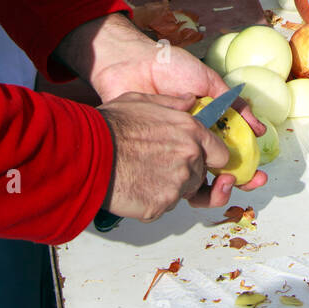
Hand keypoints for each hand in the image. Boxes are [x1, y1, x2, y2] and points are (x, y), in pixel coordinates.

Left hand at [56, 14, 267, 205]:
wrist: (133, 65)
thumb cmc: (171, 68)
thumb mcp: (208, 81)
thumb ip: (231, 103)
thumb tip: (257, 127)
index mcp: (205, 124)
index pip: (229, 151)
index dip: (244, 166)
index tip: (258, 175)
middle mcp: (189, 140)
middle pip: (214, 171)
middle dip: (235, 181)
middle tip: (250, 182)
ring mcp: (170, 149)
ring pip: (194, 181)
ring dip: (215, 189)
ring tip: (225, 182)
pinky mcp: (150, 155)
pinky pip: (169, 177)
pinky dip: (185, 185)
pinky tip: (195, 182)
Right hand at [98, 91, 234, 218]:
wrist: (87, 154)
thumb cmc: (110, 127)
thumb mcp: (142, 100)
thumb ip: (172, 102)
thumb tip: (189, 101)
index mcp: (192, 131)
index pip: (221, 154)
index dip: (212, 159)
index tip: (204, 162)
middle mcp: (190, 157)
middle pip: (200, 175)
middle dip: (185, 173)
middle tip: (156, 165)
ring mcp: (177, 184)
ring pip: (182, 192)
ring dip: (168, 188)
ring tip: (141, 173)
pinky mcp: (161, 205)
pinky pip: (162, 207)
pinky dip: (150, 202)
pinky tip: (133, 186)